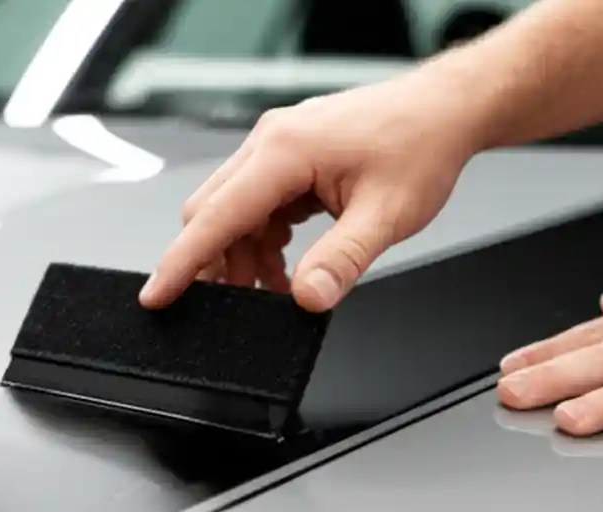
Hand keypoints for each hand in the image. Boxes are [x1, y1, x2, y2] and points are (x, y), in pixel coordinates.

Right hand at [139, 72, 484, 311]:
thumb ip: (342, 261)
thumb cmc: (421, 146)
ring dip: (247, 256)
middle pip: (213, 213)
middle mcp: (271, 142)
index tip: (157, 295)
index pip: (215, 216)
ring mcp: (280, 147)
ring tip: (278, 290)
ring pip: (235, 212)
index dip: (181, 262)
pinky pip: (259, 203)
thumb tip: (307, 298)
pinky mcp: (292, 156)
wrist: (445, 111)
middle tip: (238, 308)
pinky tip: (289, 265)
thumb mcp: (386, 216)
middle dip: (216, 265)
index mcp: (285, 151)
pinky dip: (265, 239)